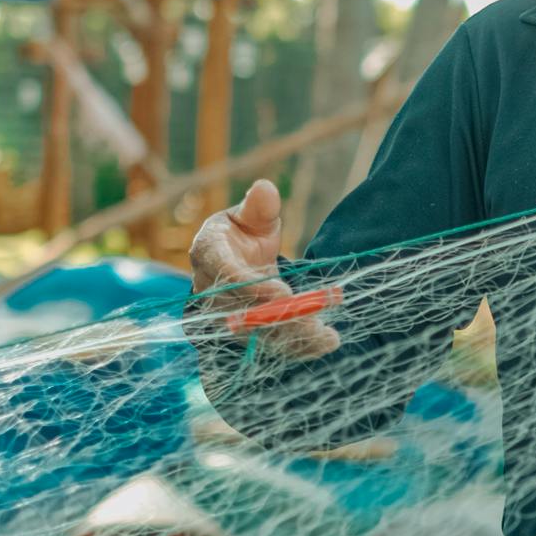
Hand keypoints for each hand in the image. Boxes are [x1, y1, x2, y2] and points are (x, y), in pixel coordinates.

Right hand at [186, 178, 340, 360]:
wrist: (237, 258)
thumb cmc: (242, 231)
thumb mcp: (251, 214)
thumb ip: (258, 206)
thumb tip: (265, 190)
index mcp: (208, 252)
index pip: (226, 275)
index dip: (253, 286)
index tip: (283, 292)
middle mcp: (210, 288)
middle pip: (243, 312)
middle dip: (280, 318)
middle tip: (314, 320)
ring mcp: (225, 313)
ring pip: (258, 333)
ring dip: (294, 337)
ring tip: (328, 337)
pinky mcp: (245, 330)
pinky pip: (270, 342)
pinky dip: (298, 345)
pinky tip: (326, 342)